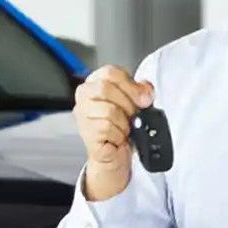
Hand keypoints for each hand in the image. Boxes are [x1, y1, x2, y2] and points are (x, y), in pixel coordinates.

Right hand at [73, 65, 153, 200]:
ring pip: (108, 110)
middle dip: (127, 104)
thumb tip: (146, 91)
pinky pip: (106, 128)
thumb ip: (140, 90)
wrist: (115, 155)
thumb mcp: (134, 103)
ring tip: (124, 128)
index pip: (110, 72)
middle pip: (105, 88)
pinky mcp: (85, 133)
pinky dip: (118, 134)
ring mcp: (82, 115)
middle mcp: (84, 96)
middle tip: (134, 115)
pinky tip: (118, 137)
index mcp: (95, 82)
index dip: (130, 85)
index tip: (144, 98)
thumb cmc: (122, 127)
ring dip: (124, 122)